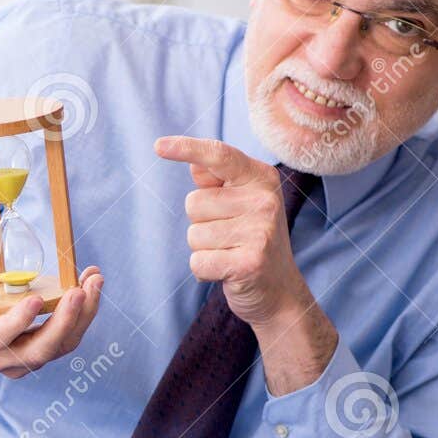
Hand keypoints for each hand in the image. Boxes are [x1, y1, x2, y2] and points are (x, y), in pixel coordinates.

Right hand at [0, 264, 102, 378]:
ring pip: (59, 347)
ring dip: (83, 315)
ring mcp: (23, 359)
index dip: (17, 323)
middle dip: (64, 322)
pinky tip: (91, 283)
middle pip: (38, 351)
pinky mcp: (40, 351)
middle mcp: (0, 359)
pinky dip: (84, 313)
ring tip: (94, 280)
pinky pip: (67, 338)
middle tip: (80, 290)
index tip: (37, 299)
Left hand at [154, 136, 310, 325]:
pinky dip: (204, 271)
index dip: (187, 148)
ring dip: (203, 249)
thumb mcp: (240, 203)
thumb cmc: (250, 241)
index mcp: (261, 178)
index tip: (158, 146)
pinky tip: (227, 272)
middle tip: (229, 238)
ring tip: (230, 254)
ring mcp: (260, 231)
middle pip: (194, 203)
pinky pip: (198, 261)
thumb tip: (194, 163)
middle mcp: (264, 201)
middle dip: (201, 223)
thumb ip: (218, 182)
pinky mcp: (250, 263)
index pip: (219, 155)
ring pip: (194, 234)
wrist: (279, 291)